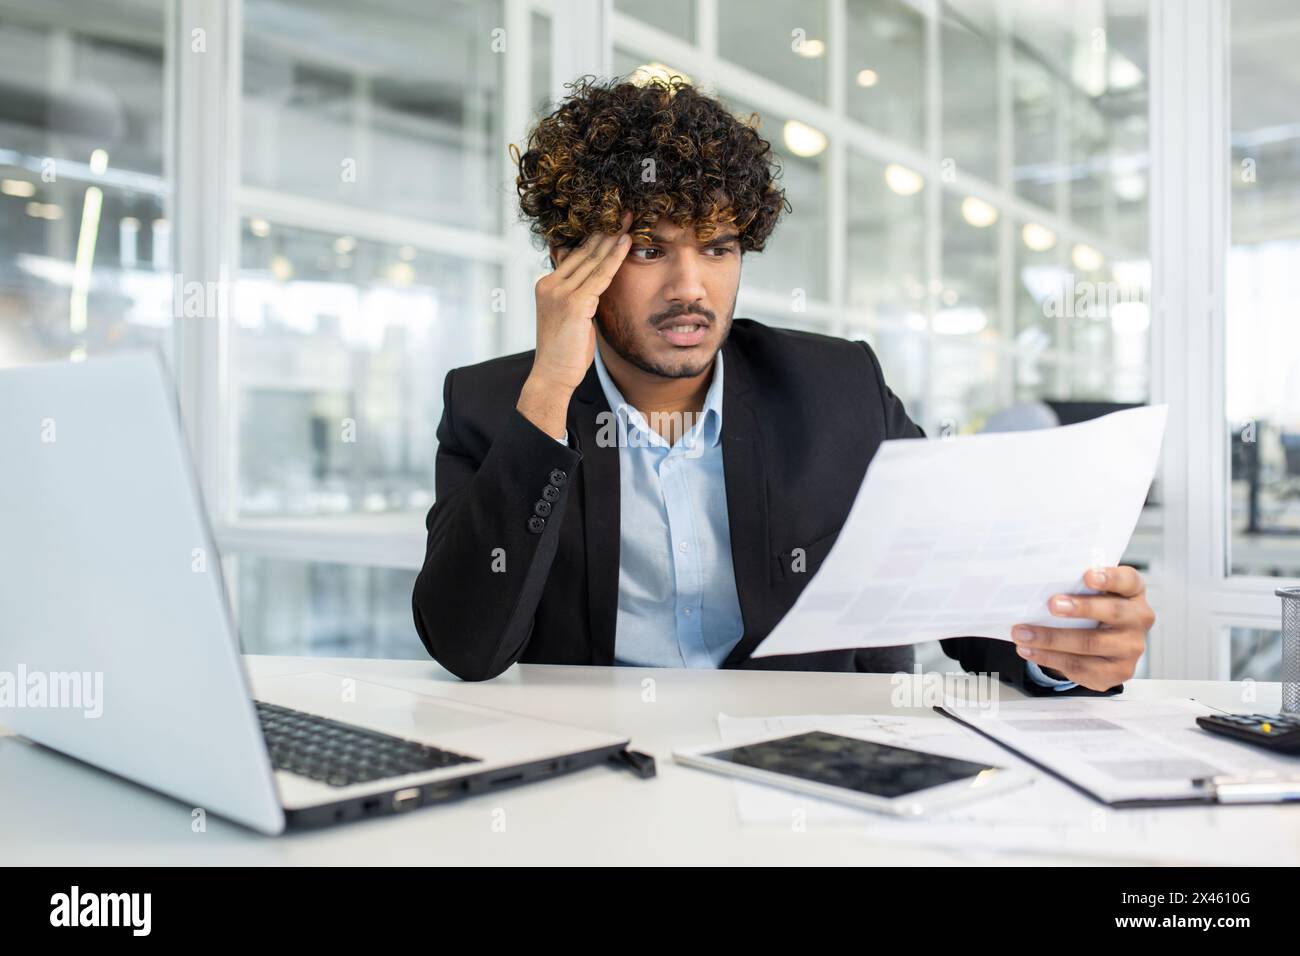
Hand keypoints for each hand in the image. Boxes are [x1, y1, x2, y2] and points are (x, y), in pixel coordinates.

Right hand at [529, 212, 632, 392]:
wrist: (552, 375)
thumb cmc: (565, 352)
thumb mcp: (572, 318)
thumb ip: (582, 297)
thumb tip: (599, 285)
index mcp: (547, 285)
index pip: (575, 256)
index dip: (595, 240)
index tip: (612, 225)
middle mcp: (550, 284)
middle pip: (583, 252)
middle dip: (605, 232)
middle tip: (624, 213)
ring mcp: (560, 292)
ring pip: (592, 260)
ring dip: (613, 239)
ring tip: (629, 220)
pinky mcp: (573, 303)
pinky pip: (600, 276)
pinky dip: (615, 258)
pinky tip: (626, 243)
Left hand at [1012, 566, 1154, 691]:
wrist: (1106, 648)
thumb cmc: (1094, 609)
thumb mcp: (1092, 594)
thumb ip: (1076, 586)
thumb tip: (1036, 584)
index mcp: (1133, 592)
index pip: (1128, 581)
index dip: (1110, 577)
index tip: (1088, 575)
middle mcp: (1138, 619)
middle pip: (1112, 612)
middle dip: (1080, 608)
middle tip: (1052, 605)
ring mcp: (1131, 648)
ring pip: (1090, 643)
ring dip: (1051, 638)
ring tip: (1023, 633)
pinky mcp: (1117, 672)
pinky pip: (1079, 666)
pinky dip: (1049, 658)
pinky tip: (1029, 650)